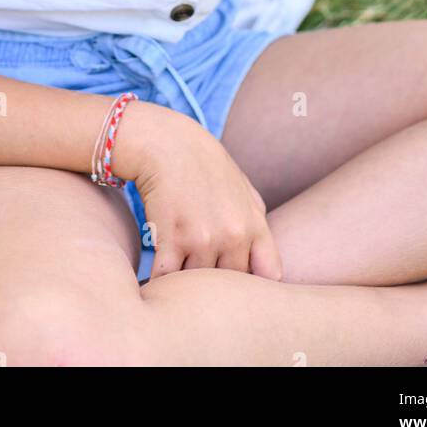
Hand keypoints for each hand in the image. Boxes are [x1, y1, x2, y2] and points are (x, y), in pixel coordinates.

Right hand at [117, 105, 282, 281]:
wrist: (165, 142)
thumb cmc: (202, 163)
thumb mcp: (241, 186)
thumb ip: (255, 219)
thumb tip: (261, 252)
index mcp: (254, 223)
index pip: (270, 274)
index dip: (255, 283)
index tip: (237, 280)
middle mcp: (234, 235)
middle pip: (230, 285)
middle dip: (216, 284)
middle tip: (201, 276)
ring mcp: (203, 239)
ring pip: (198, 285)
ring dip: (186, 282)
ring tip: (178, 274)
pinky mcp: (172, 240)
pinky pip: (168, 278)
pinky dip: (161, 281)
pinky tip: (156, 274)